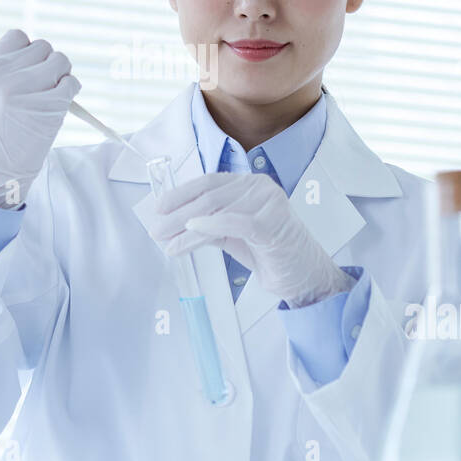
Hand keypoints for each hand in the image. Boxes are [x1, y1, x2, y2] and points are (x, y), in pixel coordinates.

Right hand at [0, 27, 80, 207]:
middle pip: (43, 47)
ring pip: (61, 60)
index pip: (18, 36)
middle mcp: (8, 78)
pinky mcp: (52, 106)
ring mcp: (31, 92)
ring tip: (48, 89)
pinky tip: (57, 101)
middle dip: (44, 62)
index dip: (24, 51)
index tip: (20, 68)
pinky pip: (72, 82)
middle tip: (36, 82)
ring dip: (60, 72)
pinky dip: (70, 89)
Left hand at [141, 171, 353, 307]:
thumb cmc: (270, 253)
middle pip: (209, 196)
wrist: (304, 277)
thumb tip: (174, 224)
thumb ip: (209, 225)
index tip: (158, 207)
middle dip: (177, 214)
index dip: (181, 193)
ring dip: (186, 227)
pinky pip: (234, 222)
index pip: (209, 183)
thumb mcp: (233, 235)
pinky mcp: (272, 224)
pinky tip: (190, 231)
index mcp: (251, 184)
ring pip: (217, 210)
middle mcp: (261, 187)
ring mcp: (269, 203)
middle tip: (156, 230)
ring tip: (166, 241)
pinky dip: (210, 225)